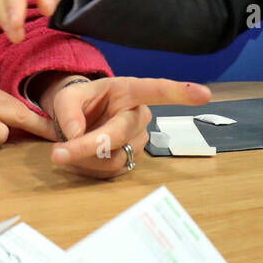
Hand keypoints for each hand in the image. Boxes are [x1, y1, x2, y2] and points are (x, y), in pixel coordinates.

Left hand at [42, 76, 212, 177]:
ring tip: (63, 149)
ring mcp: (137, 141)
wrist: (81, 120)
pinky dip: (84, 168)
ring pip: (111, 158)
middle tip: (57, 154)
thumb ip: (67, 109)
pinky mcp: (129, 161)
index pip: (157, 89)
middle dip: (88, 145)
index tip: (204, 94)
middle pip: (119, 134)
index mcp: (130, 91)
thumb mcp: (68, 97)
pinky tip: (78, 156)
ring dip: (81, 158)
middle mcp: (139, 116)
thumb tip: (74, 131)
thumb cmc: (81, 102)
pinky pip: (106, 172)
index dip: (180, 92)